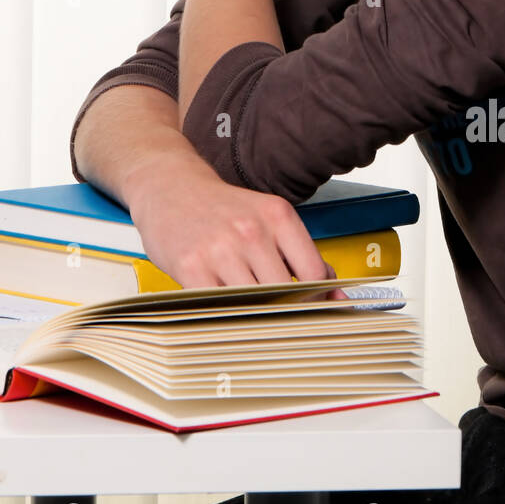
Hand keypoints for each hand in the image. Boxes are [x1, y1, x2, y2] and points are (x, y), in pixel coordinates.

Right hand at [128, 155, 345, 297]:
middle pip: (286, 292)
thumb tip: (335, 292)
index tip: (316, 310)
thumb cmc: (221, 208)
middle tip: (282, 317)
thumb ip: (299, 253)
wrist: (169, 186)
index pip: (314, 272)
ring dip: (256, 314)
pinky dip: (227, 315)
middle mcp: (251, 230)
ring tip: (251, 311)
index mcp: (277, 215)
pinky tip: (227, 309)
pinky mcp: (192, 267)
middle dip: (287, 310)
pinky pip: (220, 307)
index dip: (318, 298)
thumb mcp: (266, 216)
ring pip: (254, 303)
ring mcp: (220, 249)